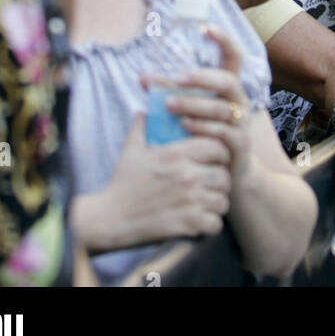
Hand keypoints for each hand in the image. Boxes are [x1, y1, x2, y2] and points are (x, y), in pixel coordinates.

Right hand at [88, 113, 231, 248]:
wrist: (110, 218)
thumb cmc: (122, 184)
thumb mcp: (131, 150)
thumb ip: (140, 127)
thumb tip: (144, 111)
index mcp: (176, 154)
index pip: (217, 147)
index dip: (220, 154)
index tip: (213, 161)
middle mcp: (187, 175)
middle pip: (224, 176)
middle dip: (220, 181)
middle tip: (211, 186)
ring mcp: (190, 201)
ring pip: (223, 201)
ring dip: (216, 203)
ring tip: (206, 204)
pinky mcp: (188, 225)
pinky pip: (215, 224)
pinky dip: (211, 224)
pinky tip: (200, 221)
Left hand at [151, 27, 252, 185]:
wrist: (229, 175)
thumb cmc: (204, 135)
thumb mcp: (189, 109)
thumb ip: (170, 93)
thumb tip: (142, 77)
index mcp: (229, 86)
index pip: (234, 56)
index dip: (224, 39)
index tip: (206, 28)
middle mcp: (239, 100)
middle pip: (227, 80)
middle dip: (202, 77)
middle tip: (177, 79)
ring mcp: (242, 123)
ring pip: (221, 107)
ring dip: (194, 104)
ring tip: (169, 105)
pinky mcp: (239, 145)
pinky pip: (223, 132)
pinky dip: (202, 128)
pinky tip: (184, 126)